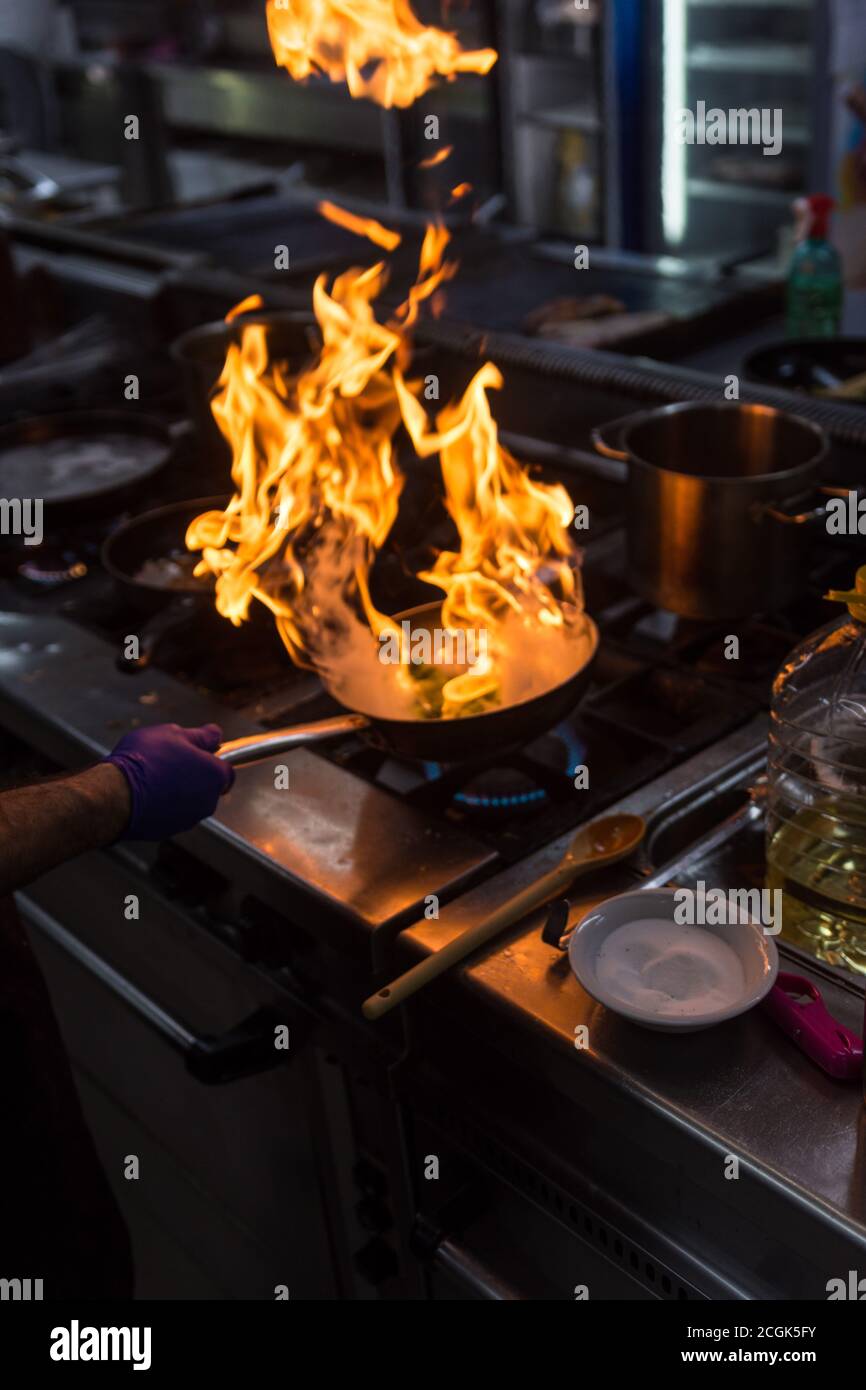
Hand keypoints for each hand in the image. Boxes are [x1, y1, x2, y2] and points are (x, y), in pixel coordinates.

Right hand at [104, 723, 233, 840]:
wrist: (116, 795)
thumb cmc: (146, 760)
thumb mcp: (174, 733)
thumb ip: (200, 735)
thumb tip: (216, 734)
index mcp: (215, 776)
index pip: (226, 770)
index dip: (211, 760)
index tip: (196, 754)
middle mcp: (208, 802)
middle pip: (207, 787)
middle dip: (193, 775)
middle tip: (169, 761)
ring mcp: (189, 819)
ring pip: (189, 802)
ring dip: (177, 791)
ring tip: (152, 777)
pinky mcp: (168, 831)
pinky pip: (170, 814)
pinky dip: (162, 806)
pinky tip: (143, 794)